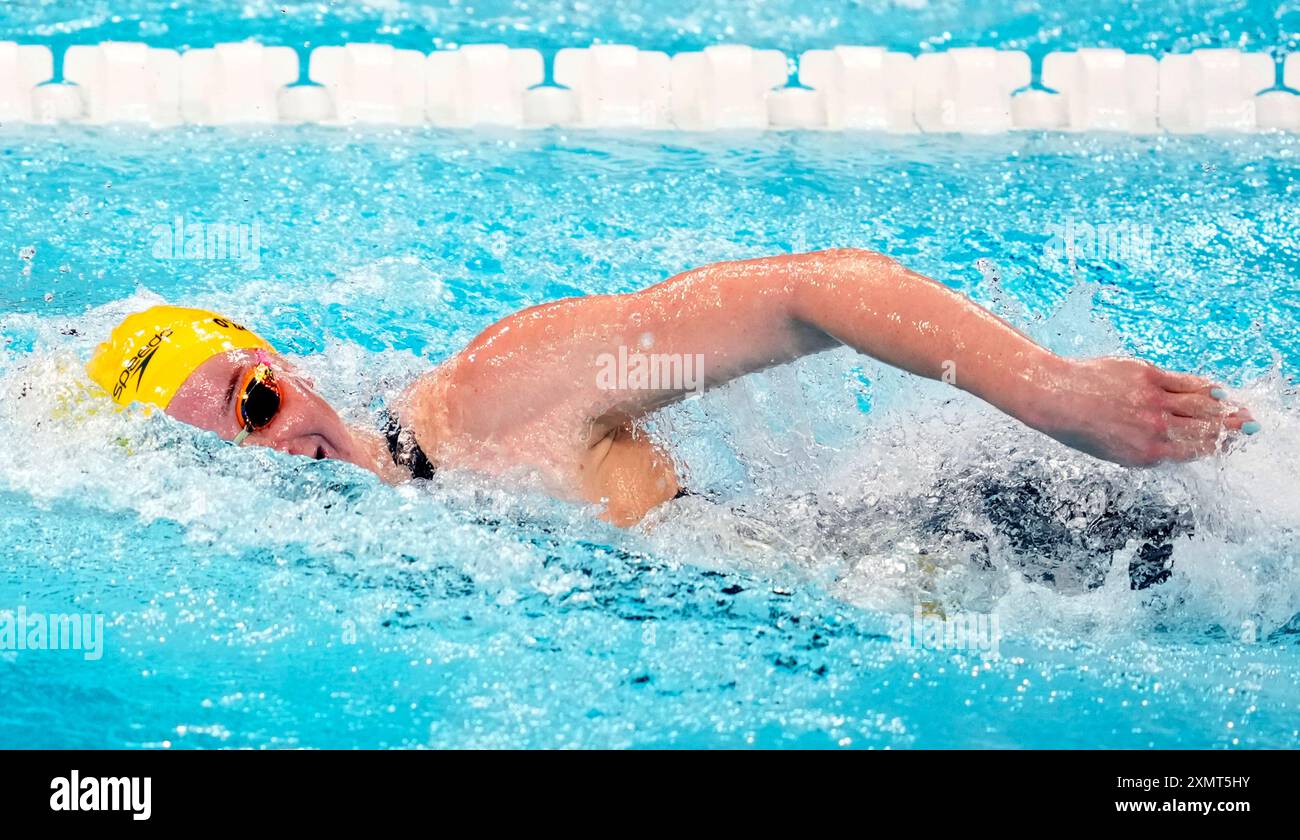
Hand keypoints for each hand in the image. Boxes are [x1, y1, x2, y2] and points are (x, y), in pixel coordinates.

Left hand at [1032, 357, 1254, 466]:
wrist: (1056, 398)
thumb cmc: (1083, 428)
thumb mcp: (1116, 452)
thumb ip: (1149, 451)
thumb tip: (1180, 448)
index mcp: (1147, 454)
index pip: (1196, 451)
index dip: (1218, 446)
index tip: (1232, 442)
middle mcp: (1155, 430)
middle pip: (1206, 428)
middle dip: (1232, 427)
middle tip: (1250, 424)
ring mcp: (1153, 401)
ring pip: (1202, 404)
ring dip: (1226, 407)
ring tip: (1240, 408)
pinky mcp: (1149, 376)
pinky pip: (1186, 382)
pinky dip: (1204, 386)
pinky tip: (1215, 388)